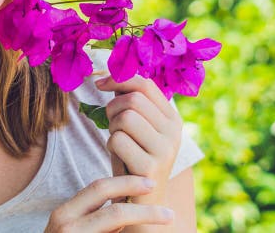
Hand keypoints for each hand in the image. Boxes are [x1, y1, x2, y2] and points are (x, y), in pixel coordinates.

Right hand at [43, 175, 174, 231]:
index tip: (149, 183)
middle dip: (145, 210)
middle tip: (167, 210)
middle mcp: (68, 226)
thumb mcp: (71, 227)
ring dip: (145, 221)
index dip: (126, 183)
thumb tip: (126, 204)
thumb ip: (94, 216)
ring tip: (167, 219)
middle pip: (114, 212)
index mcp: (65, 213)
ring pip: (116, 223)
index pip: (98, 189)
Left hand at [96, 74, 182, 209]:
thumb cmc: (132, 158)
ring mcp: (165, 150)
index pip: (145, 84)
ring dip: (112, 127)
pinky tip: (119, 157)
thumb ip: (129, 102)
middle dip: (112, 108)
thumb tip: (108, 76)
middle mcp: (174, 132)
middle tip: (111, 124)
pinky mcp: (150, 167)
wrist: (140, 200)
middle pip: (133, 99)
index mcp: (172, 119)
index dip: (119, 79)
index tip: (100, 85)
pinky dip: (111, 145)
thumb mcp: (136, 127)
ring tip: (118, 140)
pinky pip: (118, 139)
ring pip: (125, 117)